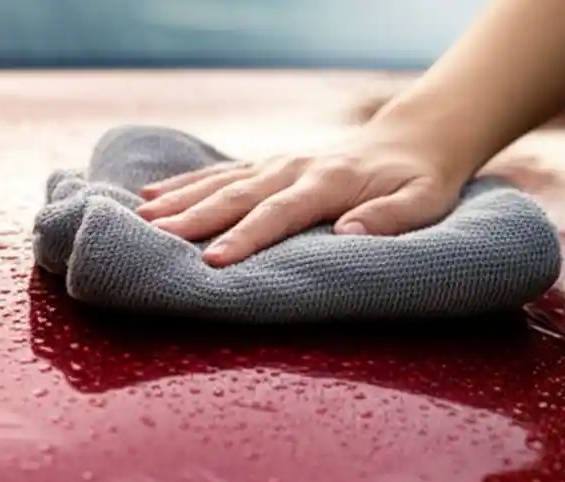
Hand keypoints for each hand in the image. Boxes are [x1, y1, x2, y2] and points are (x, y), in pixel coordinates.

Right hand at [136, 125, 467, 266]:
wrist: (413, 137)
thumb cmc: (421, 181)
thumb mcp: (424, 202)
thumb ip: (391, 218)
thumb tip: (350, 232)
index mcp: (328, 183)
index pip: (279, 214)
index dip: (245, 237)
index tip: (213, 260)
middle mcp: (293, 168)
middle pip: (236, 196)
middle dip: (194, 218)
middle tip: (155, 238)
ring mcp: (277, 163)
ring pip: (220, 182)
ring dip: (179, 202)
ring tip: (140, 220)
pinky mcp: (267, 164)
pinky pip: (220, 173)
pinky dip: (185, 184)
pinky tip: (151, 196)